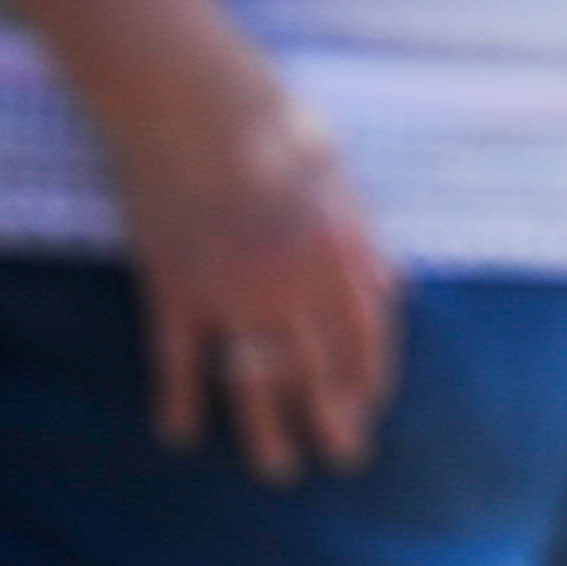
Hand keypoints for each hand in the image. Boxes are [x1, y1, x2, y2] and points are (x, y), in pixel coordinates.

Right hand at [105, 69, 395, 483]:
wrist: (185, 95)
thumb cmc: (272, 123)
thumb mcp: (340, 179)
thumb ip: (364, 241)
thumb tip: (394, 289)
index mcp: (343, 258)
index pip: (369, 343)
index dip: (369, 383)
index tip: (367, 409)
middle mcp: (293, 287)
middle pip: (318, 375)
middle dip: (334, 424)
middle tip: (344, 459)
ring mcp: (231, 292)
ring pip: (254, 384)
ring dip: (267, 434)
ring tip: (279, 471)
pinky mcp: (172, 286)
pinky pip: (177, 361)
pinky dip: (179, 402)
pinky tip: (181, 434)